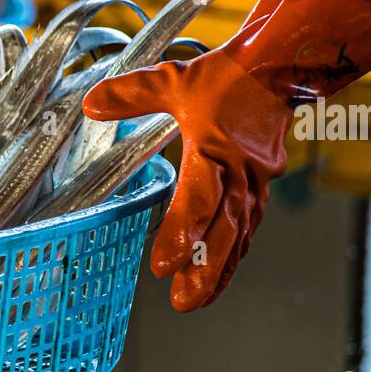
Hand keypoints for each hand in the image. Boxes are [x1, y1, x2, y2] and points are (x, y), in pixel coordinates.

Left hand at [83, 0, 370, 311]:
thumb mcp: (173, 81)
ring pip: (239, 236)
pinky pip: (247, 229)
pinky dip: (233, 255)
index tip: (162, 266)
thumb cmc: (226, 77)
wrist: (281, 69)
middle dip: (204, 270)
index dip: (182, 234)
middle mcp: (240, 173)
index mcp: (216, 148)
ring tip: (196, 302)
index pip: (200, 199)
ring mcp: (254, 184)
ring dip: (219, 270)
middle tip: (182, 302)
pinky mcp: (259, 188)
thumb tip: (89, 105)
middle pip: (225, 230)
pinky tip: (217, 277)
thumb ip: (130, 96)